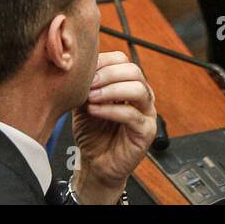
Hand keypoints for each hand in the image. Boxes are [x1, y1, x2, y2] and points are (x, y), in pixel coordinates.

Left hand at [71, 50, 156, 203]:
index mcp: (128, 84)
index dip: (104, 61)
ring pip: (138, 89)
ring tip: (91, 97)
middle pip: (133, 71)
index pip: (122, 60)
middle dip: (108, 74)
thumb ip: (85, 86)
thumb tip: (77, 67)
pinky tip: (94, 110)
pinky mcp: (146, 131)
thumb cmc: (92, 133)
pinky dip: (111, 110)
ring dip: (111, 90)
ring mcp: (147, 113)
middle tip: (89, 83)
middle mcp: (142, 95)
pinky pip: (132, 115)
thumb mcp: (84, 103)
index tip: (84, 69)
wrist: (95, 163)